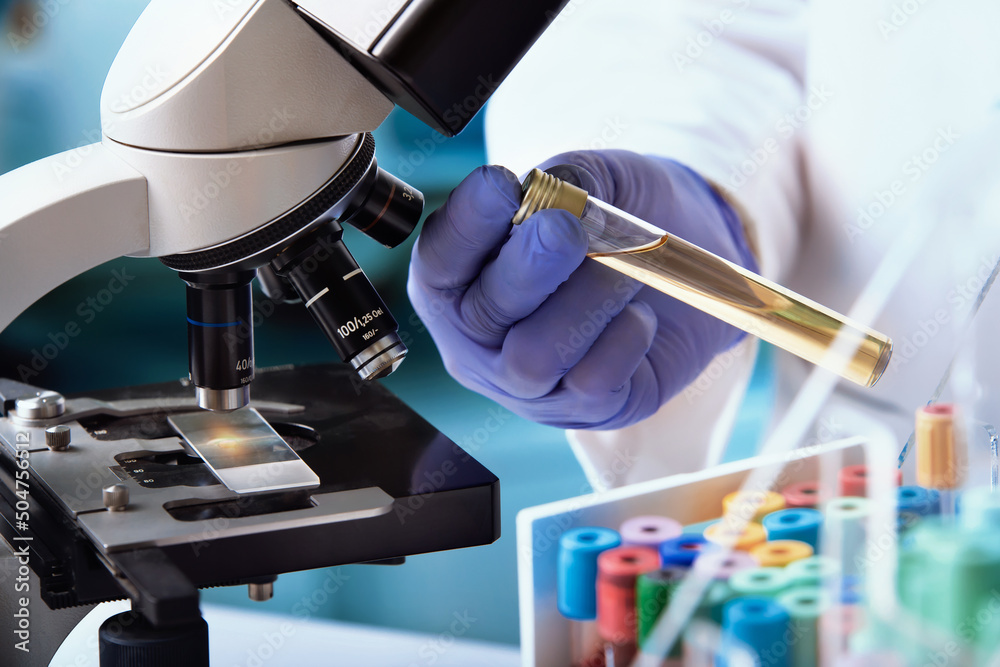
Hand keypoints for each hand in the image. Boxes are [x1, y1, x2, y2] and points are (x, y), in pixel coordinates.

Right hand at [407, 151, 756, 429]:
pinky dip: (624, 339)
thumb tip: (562, 193)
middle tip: (566, 230)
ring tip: (629, 263)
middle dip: (526, 268)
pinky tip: (641, 313)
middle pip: (483, 316)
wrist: (682, 269)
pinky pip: (593, 383)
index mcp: (459, 281)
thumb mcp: (594, 183)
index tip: (501, 184)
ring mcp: (528, 386)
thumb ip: (569, 181)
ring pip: (534, 357)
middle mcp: (479, 342)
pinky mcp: (587, 410)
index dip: (465, 224)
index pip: (438, 260)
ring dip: (586, 301)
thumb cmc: (616, 223)